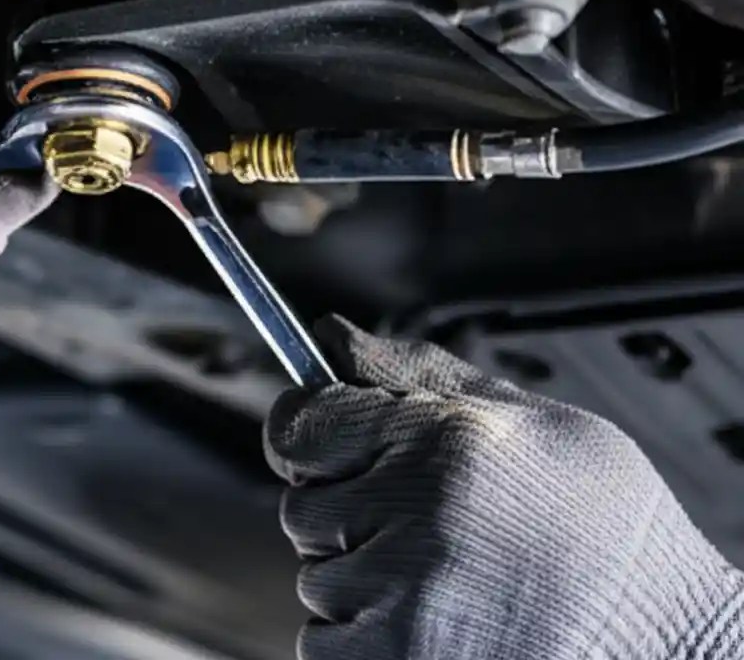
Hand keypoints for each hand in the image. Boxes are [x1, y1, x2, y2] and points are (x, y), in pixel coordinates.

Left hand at [266, 317, 743, 659]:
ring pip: (316, 576)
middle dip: (348, 510)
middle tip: (422, 523)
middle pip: (302, 503)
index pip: (299, 424)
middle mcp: (416, 517)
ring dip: (359, 578)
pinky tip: (432, 624)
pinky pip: (321, 641)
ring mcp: (401, 600)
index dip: (306, 430)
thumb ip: (421, 377)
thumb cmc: (613, 536)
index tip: (320, 443)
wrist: (667, 646)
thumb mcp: (539, 424)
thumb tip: (333, 337)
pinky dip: (360, 636)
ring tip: (445, 580)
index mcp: (446, 442)